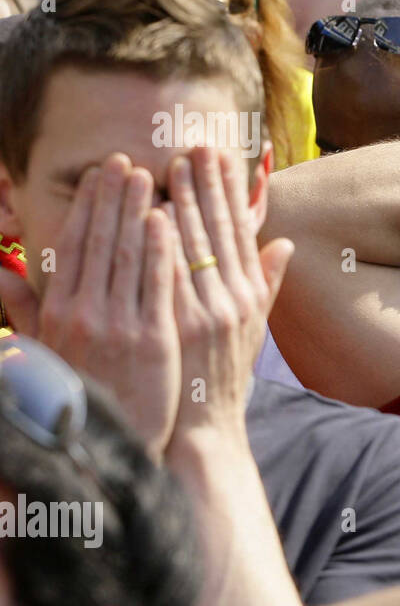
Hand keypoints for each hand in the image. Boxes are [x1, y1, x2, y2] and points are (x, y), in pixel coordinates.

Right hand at [0, 155, 179, 461]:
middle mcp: (84, 315)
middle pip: (99, 242)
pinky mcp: (151, 340)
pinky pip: (156, 285)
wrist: (111, 446)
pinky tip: (166, 220)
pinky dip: (160, 250)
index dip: (86, 206)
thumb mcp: (46, 350)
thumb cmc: (82, 393)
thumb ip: (26, 307)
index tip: (98, 174)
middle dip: (111, 197)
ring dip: (136, 211)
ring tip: (148, 176)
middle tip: (124, 160)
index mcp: (59, 313)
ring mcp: (118, 326)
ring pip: (127, 256)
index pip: (73, 246)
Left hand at [165, 147, 292, 454]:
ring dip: (184, 202)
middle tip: (197, 145)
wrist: (203, 427)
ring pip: (195, 247)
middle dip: (207, 186)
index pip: (240, 231)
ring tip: (173, 165)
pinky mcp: (179, 328)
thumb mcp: (252, 329)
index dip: (230, 192)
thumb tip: (285, 243)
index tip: (222, 157)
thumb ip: (267, 283)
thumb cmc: (220, 377)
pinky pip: (170, 276)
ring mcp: (205, 313)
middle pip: (219, 231)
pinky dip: (166, 244)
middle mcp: (232, 301)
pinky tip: (159, 213)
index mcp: (250, 296)